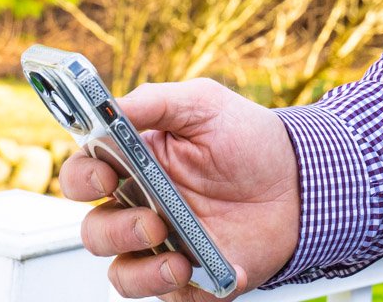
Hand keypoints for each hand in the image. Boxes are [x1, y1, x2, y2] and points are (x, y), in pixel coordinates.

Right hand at [59, 78, 300, 299]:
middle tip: (153, 221)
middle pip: (95, 232)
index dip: (82, 179)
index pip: (82, 176)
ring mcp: (163, 246)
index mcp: (135, 165)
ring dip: (142, 273)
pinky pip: (172, 298)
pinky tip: (222, 269)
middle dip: (115, 231)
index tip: (105, 177)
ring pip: (122, 274)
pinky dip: (190, 290)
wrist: (300, 181)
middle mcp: (141, 208)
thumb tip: (113, 107)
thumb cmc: (249, 141)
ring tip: (178, 259)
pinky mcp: (191, 277)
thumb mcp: (205, 105)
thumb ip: (156, 101)